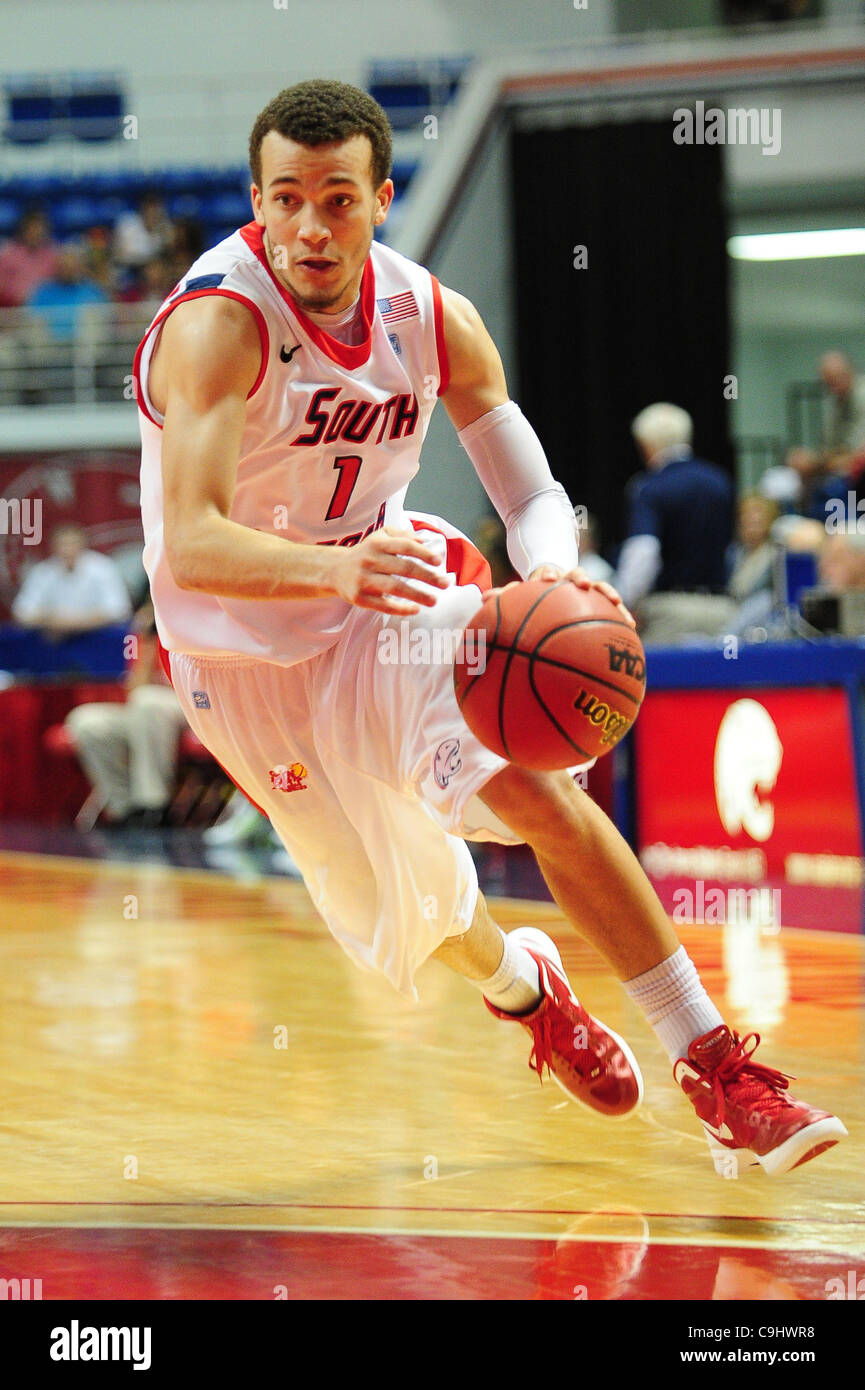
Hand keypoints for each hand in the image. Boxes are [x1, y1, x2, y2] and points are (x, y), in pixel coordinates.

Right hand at [330, 526, 450, 615]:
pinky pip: (383, 605)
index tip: (439, 561)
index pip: (404, 546)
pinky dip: (401, 608)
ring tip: (434, 600)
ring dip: (417, 595)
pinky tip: (415, 609)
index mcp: (378, 543)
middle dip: (427, 577)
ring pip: (395, 588)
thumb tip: (424, 541)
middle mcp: (370, 560)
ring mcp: (364, 579)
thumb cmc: (366, 552)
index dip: (423, 553)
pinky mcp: (359, 597)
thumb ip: (402, 535)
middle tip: (445, 584)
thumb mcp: (380, 537)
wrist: (334, 570)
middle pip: (404, 568)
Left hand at [482, 564, 634, 627]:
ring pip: (598, 586)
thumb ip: (502, 597)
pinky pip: (610, 606)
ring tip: (617, 602)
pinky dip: (620, 614)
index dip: (548, 574)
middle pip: (576, 574)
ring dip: (606, 593)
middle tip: (583, 584)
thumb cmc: (532, 590)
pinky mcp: (598, 597)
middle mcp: (567, 579)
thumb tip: (483, 599)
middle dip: (579, 578)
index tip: (548, 579)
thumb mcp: (518, 592)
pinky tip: (632, 626)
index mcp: (547, 576)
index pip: (547, 571)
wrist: (553, 573)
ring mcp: (585, 587)